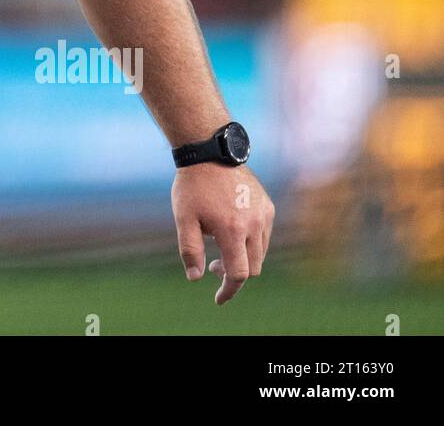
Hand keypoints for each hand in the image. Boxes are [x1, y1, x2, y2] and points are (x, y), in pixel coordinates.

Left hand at [172, 163, 274, 304]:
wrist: (210, 153)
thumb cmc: (193, 187)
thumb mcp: (184, 218)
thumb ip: (190, 250)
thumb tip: (195, 278)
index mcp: (233, 230)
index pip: (238, 274)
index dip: (229, 290)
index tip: (218, 299)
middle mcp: (254, 224)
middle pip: (252, 267)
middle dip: (234, 274)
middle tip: (213, 266)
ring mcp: (264, 215)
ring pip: (260, 252)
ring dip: (243, 258)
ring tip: (219, 244)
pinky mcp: (268, 206)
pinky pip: (264, 235)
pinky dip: (251, 242)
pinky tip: (232, 231)